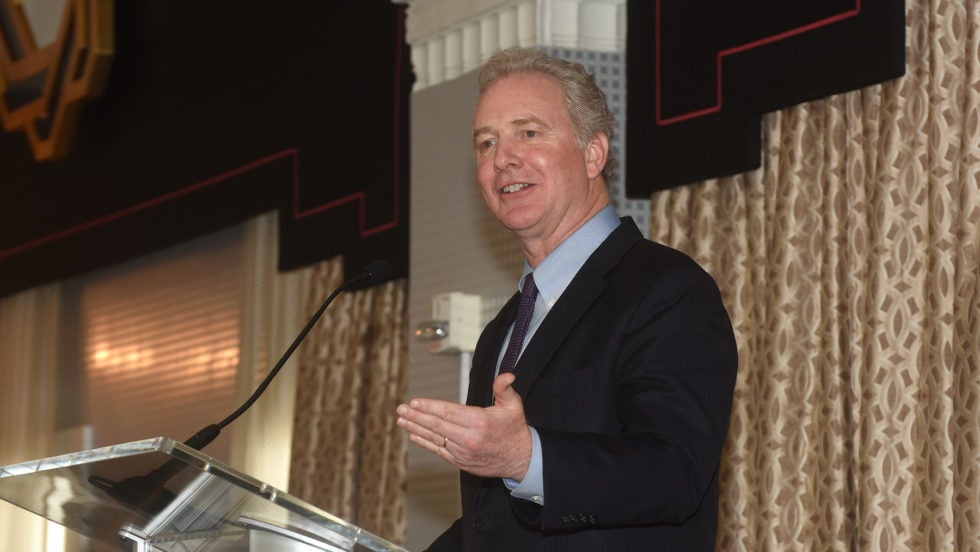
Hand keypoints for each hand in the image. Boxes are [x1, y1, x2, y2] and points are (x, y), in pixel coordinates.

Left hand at [396, 372, 532, 479]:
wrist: (521, 460)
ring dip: (415, 428)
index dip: (429, 407)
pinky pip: (438, 451)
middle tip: (400, 408)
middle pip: (437, 425)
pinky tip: (413, 435)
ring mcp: (463, 452)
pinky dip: (424, 442)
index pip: (448, 412)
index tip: (414, 401)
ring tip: (401, 420)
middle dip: (416, 416)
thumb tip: (507, 375)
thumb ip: (504, 388)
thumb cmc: (515, 430)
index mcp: (479, 422)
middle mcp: (469, 438)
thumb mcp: (514, 405)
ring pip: (434, 438)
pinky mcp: (460, 462)